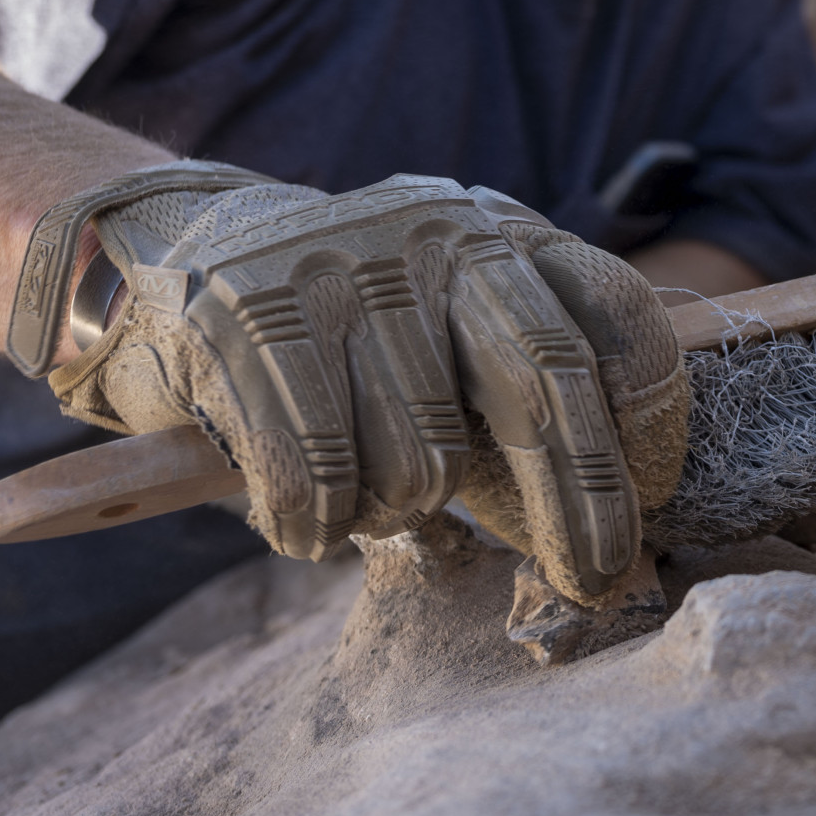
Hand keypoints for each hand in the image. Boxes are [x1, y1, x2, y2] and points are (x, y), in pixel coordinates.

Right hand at [7, 165, 687, 601]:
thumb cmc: (343, 342)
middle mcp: (428, 235)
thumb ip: (528, 419)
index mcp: (497, 233)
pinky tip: (305, 518)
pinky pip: (318, 482)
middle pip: (541, 382)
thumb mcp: (448, 343)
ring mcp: (335, 270)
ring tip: (368, 494)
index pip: (611, 314)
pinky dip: (316, 528)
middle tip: (594, 582)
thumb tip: (613, 551)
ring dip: (400, 514)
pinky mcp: (241, 320)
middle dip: (582, 504)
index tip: (655, 497)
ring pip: (420, 460)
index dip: (649, 416)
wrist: (161, 255)